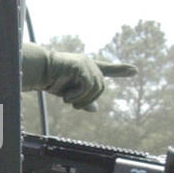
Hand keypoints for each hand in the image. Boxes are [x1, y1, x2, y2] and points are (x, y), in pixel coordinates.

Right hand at [22, 43, 137, 110]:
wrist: (38, 72)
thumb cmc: (51, 81)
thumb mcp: (69, 94)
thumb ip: (83, 99)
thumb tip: (96, 109)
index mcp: (87, 68)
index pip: (107, 69)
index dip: (120, 70)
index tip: (135, 70)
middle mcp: (89, 64)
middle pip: (100, 87)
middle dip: (87, 100)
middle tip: (73, 105)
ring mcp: (86, 63)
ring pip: (95, 88)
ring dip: (81, 99)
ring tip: (67, 100)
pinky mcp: (81, 65)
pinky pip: (87, 86)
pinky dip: (77, 96)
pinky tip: (66, 96)